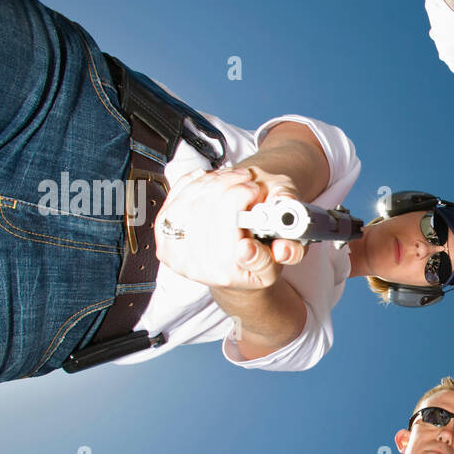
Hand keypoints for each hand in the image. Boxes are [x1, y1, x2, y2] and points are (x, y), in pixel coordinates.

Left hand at [153, 168, 305, 289]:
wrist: (231, 268)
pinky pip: (178, 194)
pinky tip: (213, 183)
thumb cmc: (258, 257)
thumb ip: (290, 251)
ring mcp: (176, 252)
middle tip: (251, 184)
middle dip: (234, 185)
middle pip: (210, 206)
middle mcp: (198, 267)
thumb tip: (281, 250)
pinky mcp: (163, 235)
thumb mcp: (282, 258)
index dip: (242, 200)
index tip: (256, 192)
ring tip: (237, 182)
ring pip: (194, 196)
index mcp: (227, 273)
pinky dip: (197, 181)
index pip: (227, 226)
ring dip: (218, 180)